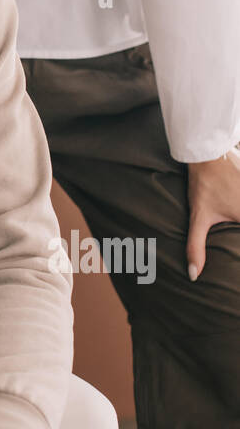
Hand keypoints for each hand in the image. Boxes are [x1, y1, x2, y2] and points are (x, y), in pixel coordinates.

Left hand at [186, 146, 239, 278]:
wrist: (209, 152)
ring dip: (239, 219)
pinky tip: (235, 205)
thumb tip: (194, 275)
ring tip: (232, 212)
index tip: (236, 259)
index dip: (239, 251)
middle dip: (238, 233)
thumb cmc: (204, 185)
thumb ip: (196, 246)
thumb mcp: (198, 218)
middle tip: (230, 222)